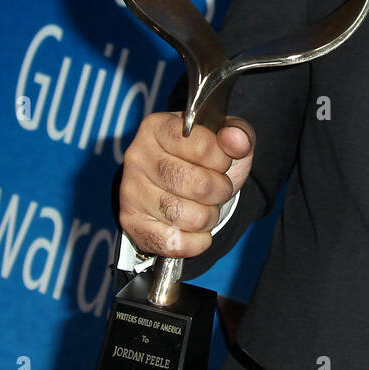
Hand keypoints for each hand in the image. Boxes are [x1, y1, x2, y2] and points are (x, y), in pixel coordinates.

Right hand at [118, 111, 254, 257]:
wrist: (186, 187)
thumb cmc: (205, 160)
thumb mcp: (226, 141)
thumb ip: (238, 134)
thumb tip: (237, 139)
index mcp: (158, 127)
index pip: (202, 146)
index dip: (222, 160)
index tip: (222, 163)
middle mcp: (138, 155)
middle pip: (195, 184)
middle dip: (219, 191)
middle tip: (219, 189)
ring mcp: (130, 190)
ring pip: (184, 215)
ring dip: (208, 217)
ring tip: (206, 207)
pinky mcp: (130, 221)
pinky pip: (170, 242)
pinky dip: (195, 242)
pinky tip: (198, 231)